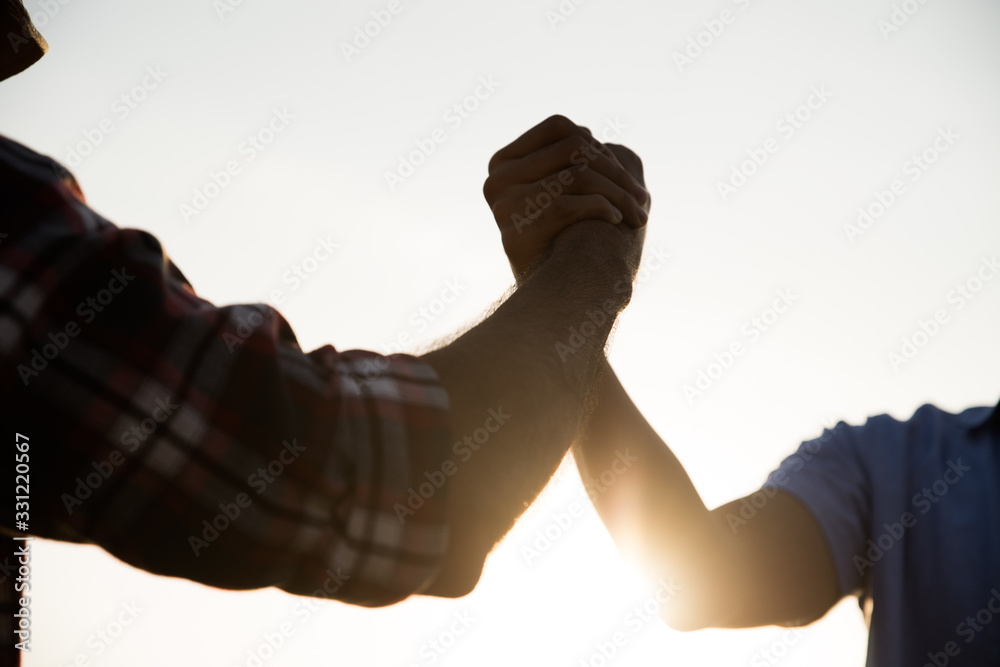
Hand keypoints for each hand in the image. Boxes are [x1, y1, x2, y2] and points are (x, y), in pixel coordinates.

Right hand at [483, 115, 649, 283]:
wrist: (553, 300)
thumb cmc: (565, 243)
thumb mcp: (559, 192)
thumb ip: (566, 161)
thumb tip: (589, 133)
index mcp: (503, 162)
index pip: (558, 127)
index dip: (597, 144)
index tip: (621, 174)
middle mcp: (496, 180)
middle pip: (573, 148)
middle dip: (616, 172)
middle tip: (641, 199)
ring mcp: (502, 206)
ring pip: (578, 174)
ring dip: (619, 194)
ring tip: (637, 215)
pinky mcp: (515, 233)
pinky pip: (570, 204)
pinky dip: (602, 209)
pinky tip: (616, 222)